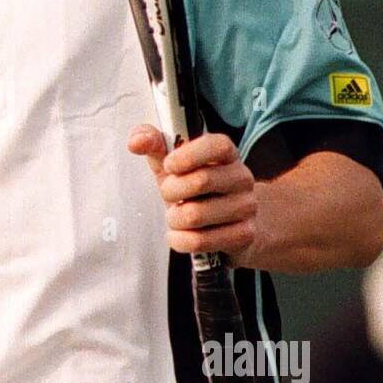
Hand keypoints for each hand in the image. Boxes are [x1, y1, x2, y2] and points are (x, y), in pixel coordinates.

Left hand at [128, 124, 258, 264]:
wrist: (230, 224)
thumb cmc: (197, 191)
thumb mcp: (175, 167)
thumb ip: (155, 147)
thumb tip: (136, 141)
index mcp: (227, 155)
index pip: (218, 145)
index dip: (189, 154)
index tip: (169, 165)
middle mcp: (242, 178)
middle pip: (200, 181)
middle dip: (171, 191)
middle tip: (169, 195)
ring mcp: (246, 208)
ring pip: (195, 215)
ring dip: (174, 219)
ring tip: (177, 217)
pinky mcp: (244, 235)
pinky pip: (199, 241)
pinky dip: (180, 240)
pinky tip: (182, 234)